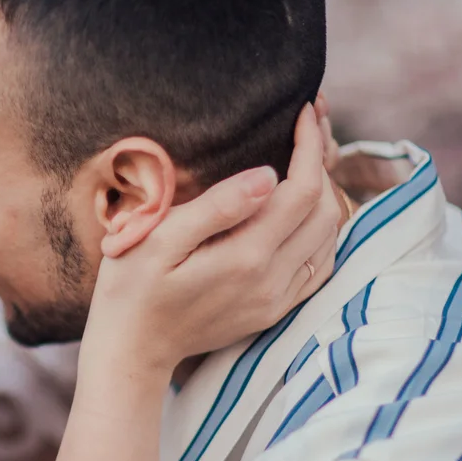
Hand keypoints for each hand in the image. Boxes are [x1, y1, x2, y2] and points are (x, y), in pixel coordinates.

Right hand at [86, 102, 338, 377]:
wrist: (130, 349)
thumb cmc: (131, 288)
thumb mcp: (158, 239)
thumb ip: (216, 207)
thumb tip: (268, 175)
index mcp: (245, 257)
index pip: (303, 190)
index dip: (310, 145)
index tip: (305, 110)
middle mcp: (272, 281)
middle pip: (326, 210)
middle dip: (322, 162)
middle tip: (306, 127)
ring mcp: (277, 299)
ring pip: (330, 237)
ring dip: (325, 194)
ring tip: (305, 159)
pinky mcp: (274, 310)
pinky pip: (321, 265)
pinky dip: (321, 231)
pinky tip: (302, 210)